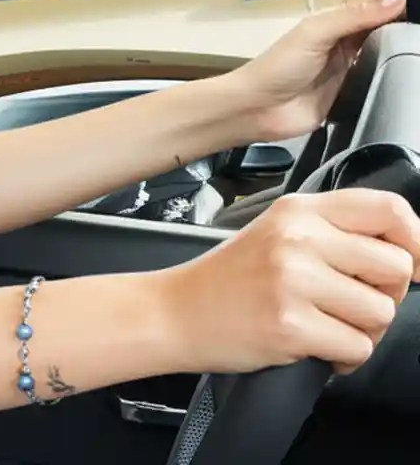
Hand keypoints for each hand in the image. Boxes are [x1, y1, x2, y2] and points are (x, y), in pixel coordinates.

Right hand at [161, 189, 419, 375]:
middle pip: (396, 267)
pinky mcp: (290, 325)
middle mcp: (298, 238)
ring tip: (324, 328)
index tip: (417, 266)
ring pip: (381, 312)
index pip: (388, 209)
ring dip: (361, 331)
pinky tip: (314, 348)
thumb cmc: (227, 281)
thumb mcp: (276, 234)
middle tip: (347, 305)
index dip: (418, 241)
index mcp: (298, 210)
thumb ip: (332, 234)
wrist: (173, 313)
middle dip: (383, 296)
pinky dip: (343, 358)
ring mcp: (293, 281)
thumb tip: (406, 255)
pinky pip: (357, 347)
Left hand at [228, 0, 404, 142]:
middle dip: (406, 27)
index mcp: (337, 22)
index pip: (377, 5)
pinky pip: (382, 84)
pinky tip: (410, 78)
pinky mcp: (355, 95)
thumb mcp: (315, 33)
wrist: (257, 110)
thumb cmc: (275, 68)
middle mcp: (347, 43)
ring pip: (389, 55)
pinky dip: (396, 80)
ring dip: (405, 53)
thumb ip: (352, 15)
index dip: (399, 2)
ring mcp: (352, 69)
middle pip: (388, 29)